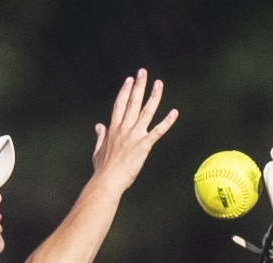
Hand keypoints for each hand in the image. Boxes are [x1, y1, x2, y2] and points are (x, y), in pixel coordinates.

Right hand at [91, 69, 177, 190]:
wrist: (107, 181)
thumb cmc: (103, 170)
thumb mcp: (98, 150)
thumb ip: (100, 136)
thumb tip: (98, 126)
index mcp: (113, 129)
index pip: (119, 105)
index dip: (124, 91)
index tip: (129, 80)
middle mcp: (124, 128)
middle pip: (132, 102)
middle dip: (138, 86)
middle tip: (143, 72)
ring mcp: (134, 135)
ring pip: (145, 111)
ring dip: (153, 96)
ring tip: (159, 83)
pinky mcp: (143, 145)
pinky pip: (158, 131)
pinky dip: (167, 121)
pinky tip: (174, 112)